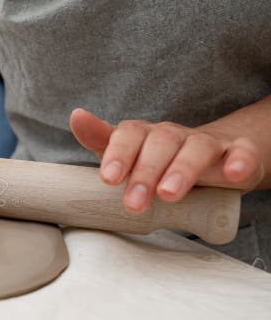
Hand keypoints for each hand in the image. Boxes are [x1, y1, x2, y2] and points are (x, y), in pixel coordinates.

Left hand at [70, 108, 263, 212]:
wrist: (215, 157)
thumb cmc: (163, 160)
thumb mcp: (129, 153)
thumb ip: (102, 140)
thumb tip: (76, 117)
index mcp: (147, 135)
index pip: (130, 135)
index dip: (118, 154)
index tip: (108, 178)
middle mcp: (176, 135)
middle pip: (161, 144)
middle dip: (145, 173)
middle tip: (133, 202)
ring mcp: (208, 143)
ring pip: (197, 148)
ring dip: (182, 170)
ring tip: (168, 193)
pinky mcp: (239, 154)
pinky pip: (243, 153)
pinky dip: (239, 161)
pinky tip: (233, 172)